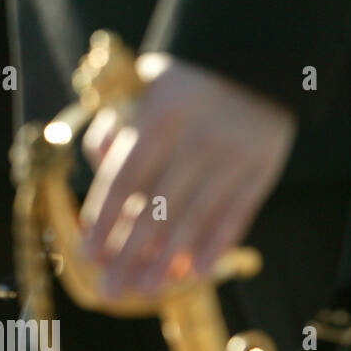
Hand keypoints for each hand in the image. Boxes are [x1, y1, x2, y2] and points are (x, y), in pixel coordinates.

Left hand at [80, 54, 295, 297]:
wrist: (250, 61)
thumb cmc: (177, 84)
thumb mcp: (136, 90)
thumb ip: (111, 131)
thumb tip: (98, 172)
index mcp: (159, 118)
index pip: (125, 180)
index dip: (105, 220)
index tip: (88, 252)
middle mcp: (196, 141)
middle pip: (157, 210)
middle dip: (130, 254)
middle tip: (110, 288)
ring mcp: (233, 158)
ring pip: (195, 220)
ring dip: (168, 261)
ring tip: (146, 289)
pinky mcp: (261, 170)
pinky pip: (235, 216)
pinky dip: (214, 248)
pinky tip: (193, 273)